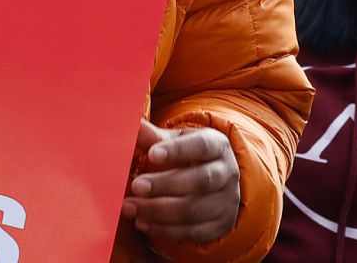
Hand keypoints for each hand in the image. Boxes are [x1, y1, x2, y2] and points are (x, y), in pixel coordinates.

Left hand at [120, 120, 240, 243]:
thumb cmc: (187, 156)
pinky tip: (142, 223)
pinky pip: (192, 232)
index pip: (201, 146)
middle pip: (201, 180)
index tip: (152, 154)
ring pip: (194, 210)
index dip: (177, 150)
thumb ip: (153, 136)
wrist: (214, 183)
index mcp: (217, 146)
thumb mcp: (174, 141)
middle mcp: (227, 174)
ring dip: (158, 211)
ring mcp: (226, 203)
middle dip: (165, 184)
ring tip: (130, 208)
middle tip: (136, 186)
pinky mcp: (219, 226)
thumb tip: (134, 124)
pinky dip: (165, 230)